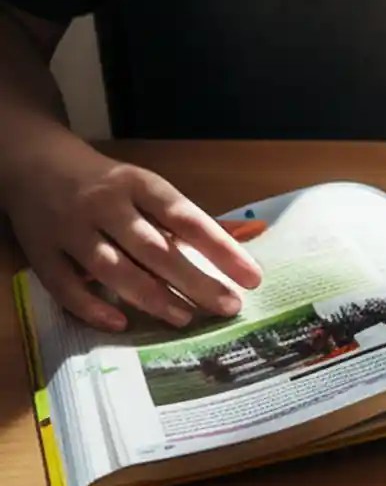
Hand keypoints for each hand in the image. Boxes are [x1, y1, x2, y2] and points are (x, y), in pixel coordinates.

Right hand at [1, 145, 261, 331]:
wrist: (34, 161)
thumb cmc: (107, 184)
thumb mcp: (145, 188)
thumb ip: (180, 221)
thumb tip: (233, 257)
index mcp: (139, 185)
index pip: (187, 218)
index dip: (221, 249)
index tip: (251, 278)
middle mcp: (105, 205)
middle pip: (155, 248)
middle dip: (195, 281)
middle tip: (228, 307)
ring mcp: (71, 228)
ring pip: (113, 267)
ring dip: (152, 296)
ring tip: (185, 318)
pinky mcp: (41, 250)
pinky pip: (65, 285)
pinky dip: (93, 307)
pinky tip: (122, 324)